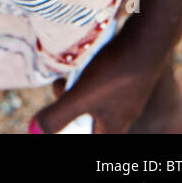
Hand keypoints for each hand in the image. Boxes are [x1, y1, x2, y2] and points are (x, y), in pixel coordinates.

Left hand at [30, 23, 169, 135]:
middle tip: (62, 85)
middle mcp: (125, 114)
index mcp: (114, 126)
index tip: (65, 118)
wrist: (148, 42)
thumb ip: (58, 115)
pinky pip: (111, 80)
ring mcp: (132, 94)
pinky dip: (96, 72)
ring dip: (84, 87)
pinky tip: (91, 57)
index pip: (94, 140)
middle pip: (96, 119)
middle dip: (74, 105)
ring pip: (102, 98)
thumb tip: (34, 130)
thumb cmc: (114, 72)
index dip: (77, 133)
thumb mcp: (81, 95)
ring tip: (73, 69)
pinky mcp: (134, 74)